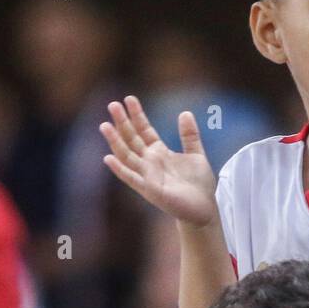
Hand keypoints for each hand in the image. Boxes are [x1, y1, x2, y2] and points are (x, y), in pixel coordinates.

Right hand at [100, 97, 217, 226]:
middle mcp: (149, 162)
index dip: (137, 115)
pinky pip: (131, 178)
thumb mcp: (196, 154)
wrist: (204, 209)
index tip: (129, 99)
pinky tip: (109, 158)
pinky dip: (120, 169)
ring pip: (127, 155)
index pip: (144, 130)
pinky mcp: (149, 190)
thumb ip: (189, 135)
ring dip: (115, 141)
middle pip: (132, 139)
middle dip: (122, 122)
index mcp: (159, 152)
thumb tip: (185, 112)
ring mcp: (147, 176)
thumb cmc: (199, 184)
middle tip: (113, 104)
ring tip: (105, 125)